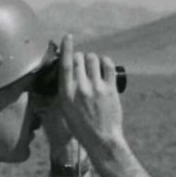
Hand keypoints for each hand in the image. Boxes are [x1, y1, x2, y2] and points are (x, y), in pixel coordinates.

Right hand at [56, 34, 126, 153]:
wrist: (101, 139)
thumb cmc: (81, 127)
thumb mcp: (65, 110)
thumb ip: (65, 92)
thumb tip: (66, 75)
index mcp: (66, 93)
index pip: (65, 65)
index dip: (66, 48)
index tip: (68, 37)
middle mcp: (80, 88)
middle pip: (79, 58)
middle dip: (80, 56)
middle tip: (82, 62)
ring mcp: (96, 88)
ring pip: (93, 59)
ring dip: (93, 58)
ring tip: (93, 65)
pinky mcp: (110, 89)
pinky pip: (108, 66)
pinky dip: (105, 61)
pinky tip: (104, 65)